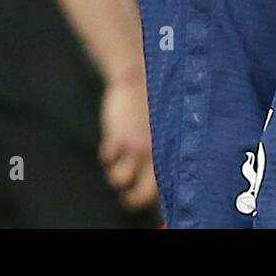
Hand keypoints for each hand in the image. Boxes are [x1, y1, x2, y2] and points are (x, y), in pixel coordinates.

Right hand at [99, 79, 158, 210]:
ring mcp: (134, 146)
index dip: (153, 194)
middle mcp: (152, 153)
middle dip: (132, 199)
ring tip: (119, 161)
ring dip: (116, 174)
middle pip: (141, 195)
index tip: (148, 190)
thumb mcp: (164, 124)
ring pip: (119, 179)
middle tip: (129, 194)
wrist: (137, 75)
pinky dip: (107, 154)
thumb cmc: (154, 99)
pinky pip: (107, 158)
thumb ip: (162, 145)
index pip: (163, 185)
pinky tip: (112, 143)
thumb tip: (160, 165)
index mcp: (167, 151)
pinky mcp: (117, 137)